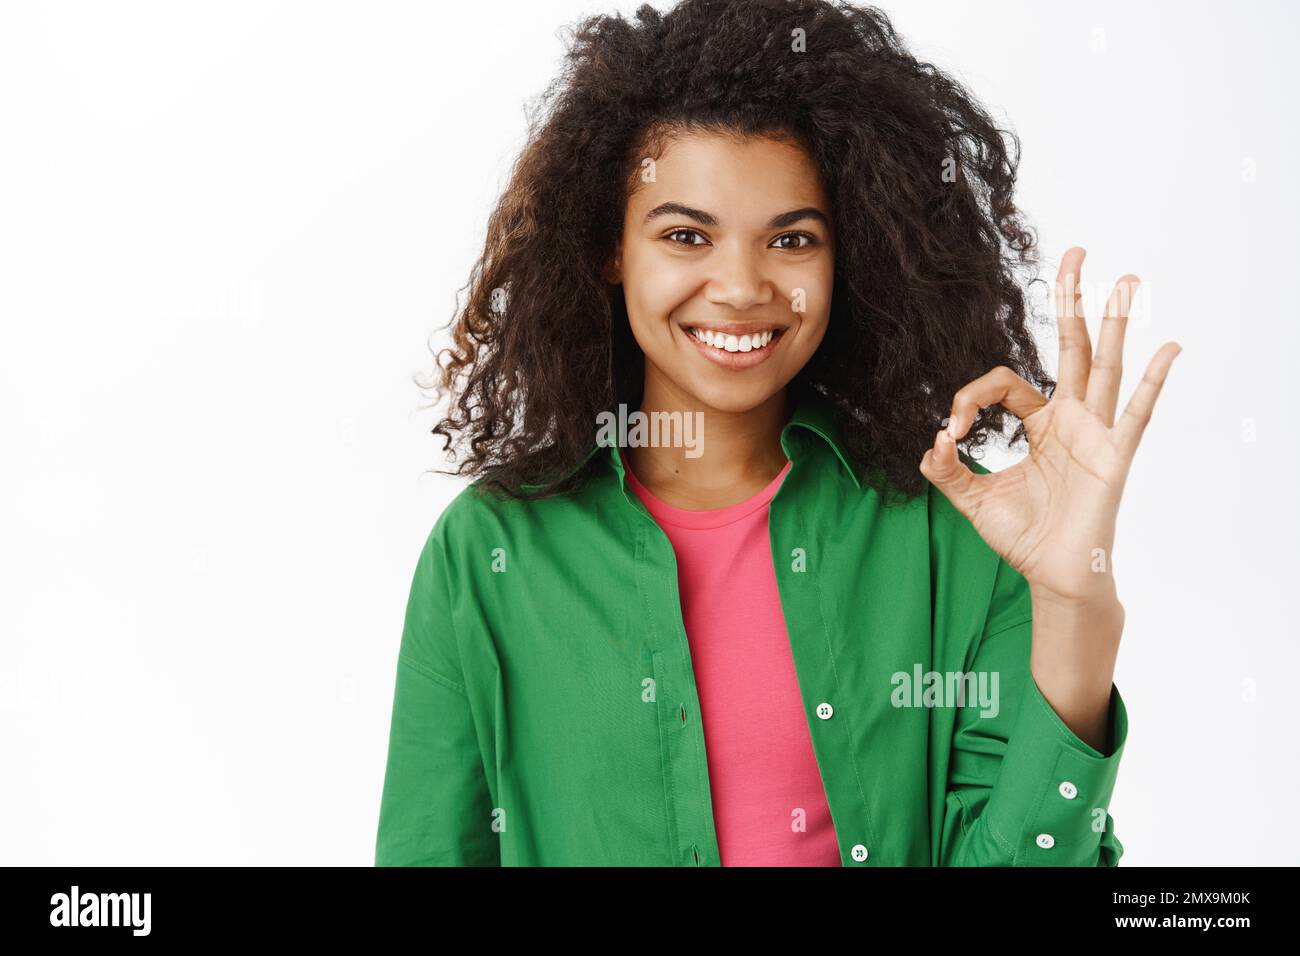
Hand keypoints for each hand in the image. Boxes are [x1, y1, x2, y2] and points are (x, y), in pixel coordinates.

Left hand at [919, 246, 1180, 607]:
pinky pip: (1137, 413)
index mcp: (1038, 425)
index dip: (971, 398)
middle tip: (1075, 252)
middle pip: (1071, 348)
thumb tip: (928, 443)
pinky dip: (1154, 381)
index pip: (1005, 385)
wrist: (1052, 576)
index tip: (950, 431)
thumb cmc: (1022, 536)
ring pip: (1106, 367)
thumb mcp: (972, 500)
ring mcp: (1096, 434)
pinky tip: (1169, 347)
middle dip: (1071, 301)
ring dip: (1114, 323)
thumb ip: (945, 471)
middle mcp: (1071, 420)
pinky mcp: (1114, 457)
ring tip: (1124, 279)